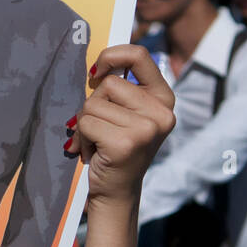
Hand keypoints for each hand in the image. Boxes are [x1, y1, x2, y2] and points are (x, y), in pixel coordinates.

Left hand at [66, 45, 174, 209]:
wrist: (116, 191)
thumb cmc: (114, 147)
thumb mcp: (125, 113)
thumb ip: (119, 89)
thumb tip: (95, 68)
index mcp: (164, 98)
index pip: (139, 55)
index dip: (111, 56)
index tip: (96, 72)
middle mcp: (162, 112)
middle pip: (109, 83)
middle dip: (94, 104)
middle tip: (101, 130)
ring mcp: (146, 128)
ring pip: (93, 104)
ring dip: (86, 124)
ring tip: (98, 143)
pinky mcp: (126, 142)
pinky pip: (86, 123)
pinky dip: (82, 138)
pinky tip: (94, 153)